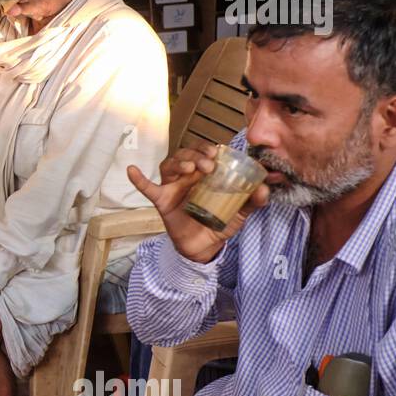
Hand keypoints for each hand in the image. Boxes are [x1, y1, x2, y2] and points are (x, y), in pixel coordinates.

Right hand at [126, 144, 268, 264]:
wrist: (205, 247)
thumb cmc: (219, 223)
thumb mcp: (240, 212)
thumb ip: (252, 201)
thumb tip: (264, 188)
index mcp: (206, 174)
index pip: (204, 152)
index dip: (207, 148)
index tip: (217, 152)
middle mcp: (188, 176)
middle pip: (186, 154)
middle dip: (196, 154)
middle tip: (208, 164)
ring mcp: (173, 187)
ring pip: (169, 165)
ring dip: (179, 162)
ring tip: (191, 169)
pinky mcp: (162, 200)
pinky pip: (148, 188)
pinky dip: (139, 180)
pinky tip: (132, 170)